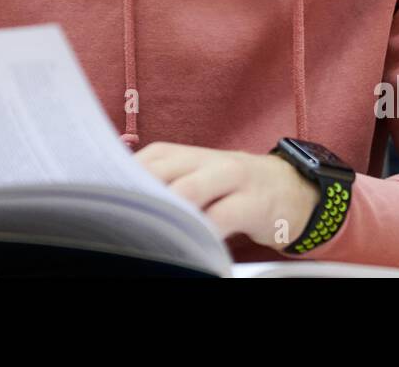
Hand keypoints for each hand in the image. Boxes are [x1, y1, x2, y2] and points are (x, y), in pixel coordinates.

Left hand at [134, 142, 319, 251]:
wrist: (291, 188)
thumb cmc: (233, 187)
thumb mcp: (200, 175)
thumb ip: (167, 183)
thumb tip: (123, 201)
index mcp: (187, 154)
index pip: (149, 158)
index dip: (127, 177)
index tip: (108, 197)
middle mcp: (208, 160)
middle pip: (164, 171)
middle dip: (141, 194)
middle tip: (122, 217)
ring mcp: (233, 179)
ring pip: (191, 190)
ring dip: (169, 210)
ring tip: (150, 230)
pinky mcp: (254, 204)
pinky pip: (223, 217)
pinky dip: (204, 231)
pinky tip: (192, 244)